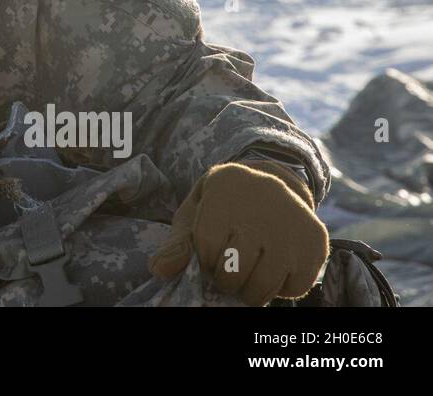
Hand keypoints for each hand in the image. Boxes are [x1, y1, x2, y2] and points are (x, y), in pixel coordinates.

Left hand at [149, 160, 328, 306]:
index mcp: (226, 186)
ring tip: (246, 272)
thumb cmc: (221, 209)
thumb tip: (159, 270)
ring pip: (262, 286)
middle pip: (233, 271)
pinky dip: (280, 288)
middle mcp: (264, 200)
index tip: (211, 249)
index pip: (206, 245)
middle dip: (225, 279)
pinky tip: (273, 267)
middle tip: (229, 266)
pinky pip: (293, 288)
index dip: (205, 258)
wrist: (267, 190)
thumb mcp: (194, 217)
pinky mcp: (317, 242)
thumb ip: (178, 244)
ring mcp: (294, 223)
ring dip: (249, 289)